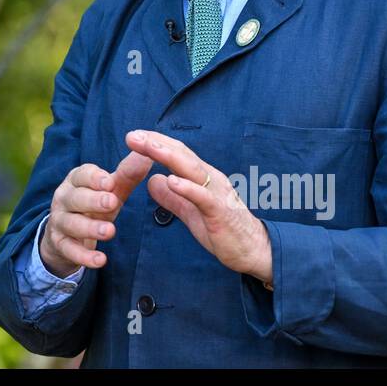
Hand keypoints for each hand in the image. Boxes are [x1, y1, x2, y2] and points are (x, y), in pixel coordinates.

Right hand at [40, 150, 152, 276]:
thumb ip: (128, 174)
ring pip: (71, 223)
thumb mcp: (110, 190)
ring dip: (89, 228)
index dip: (94, 178)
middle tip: (112, 202)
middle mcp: (63, 198)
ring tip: (110, 231)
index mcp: (75, 180)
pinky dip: (84, 256)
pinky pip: (70, 250)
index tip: (109, 181)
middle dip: (93, 200)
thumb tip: (148, 153)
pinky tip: (100, 260)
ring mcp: (59, 222)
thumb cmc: (93, 204)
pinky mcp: (60, 244)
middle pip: (75, 197)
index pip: (81, 175)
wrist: (66, 233)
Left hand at [125, 129, 272, 282]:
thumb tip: (152, 181)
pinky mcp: (221, 212)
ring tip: (148, 147)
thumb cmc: (223, 229)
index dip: (155, 143)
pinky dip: (187, 187)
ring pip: (191, 170)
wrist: (254, 250)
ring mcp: (217, 194)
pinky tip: (171, 180)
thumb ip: (172, 198)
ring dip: (168, 156)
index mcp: (202, 178)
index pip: (177, 153)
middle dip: (156, 144)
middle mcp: (211, 179)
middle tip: (132, 135)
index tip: (133, 136)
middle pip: (181, 155)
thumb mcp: (191, 212)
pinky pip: (203, 198)